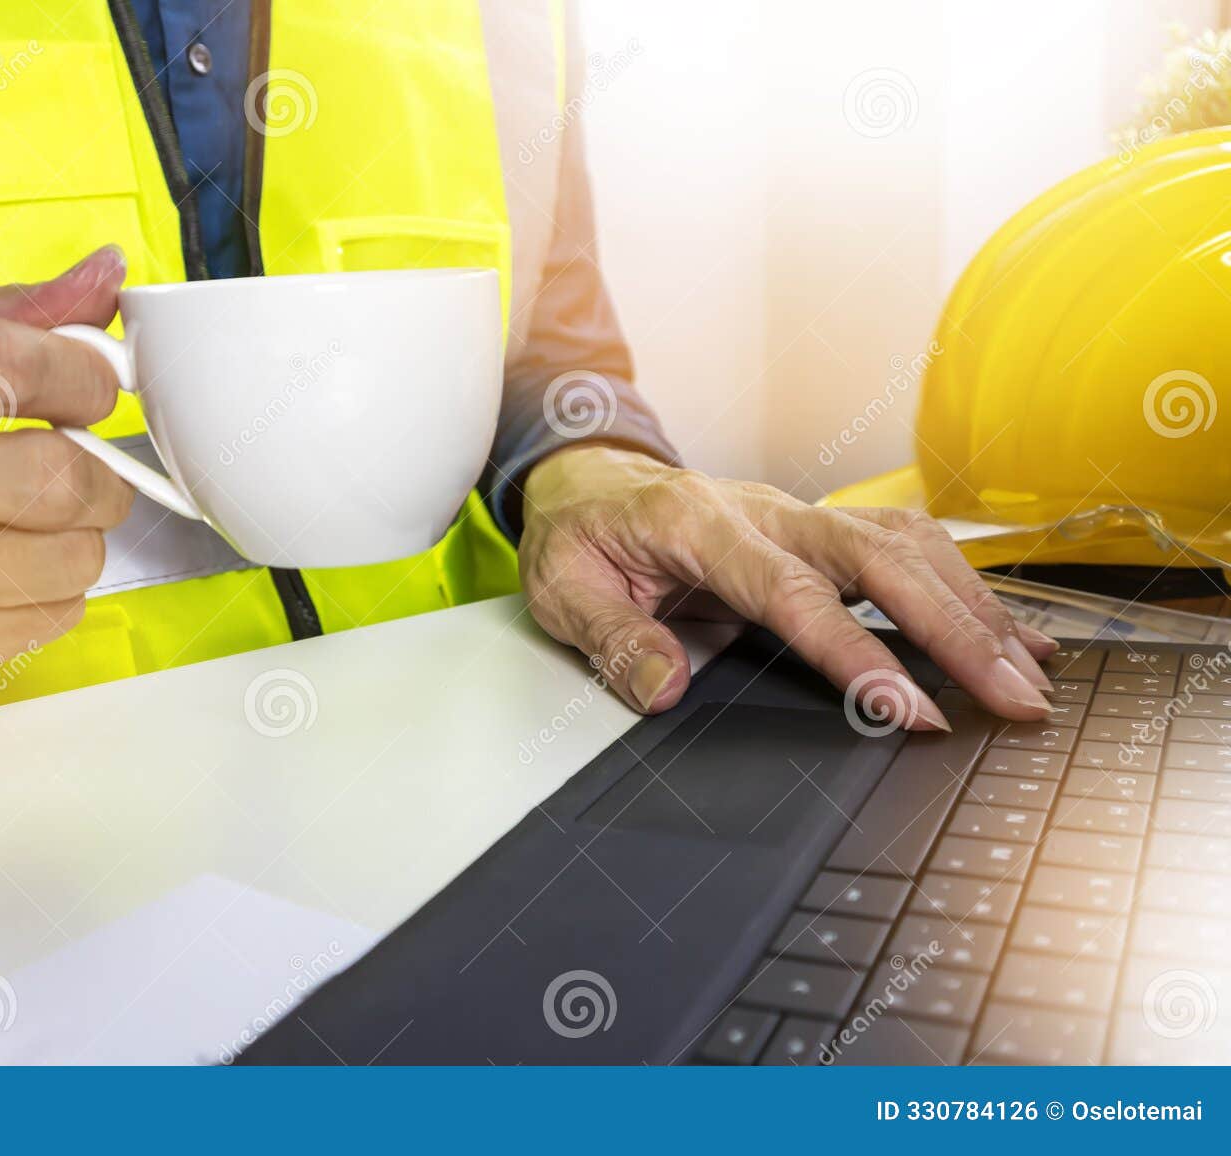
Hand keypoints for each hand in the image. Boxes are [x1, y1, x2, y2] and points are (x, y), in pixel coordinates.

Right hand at [0, 246, 133, 719]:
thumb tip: (105, 276)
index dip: (78, 374)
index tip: (94, 388)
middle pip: (44, 479)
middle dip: (98, 473)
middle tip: (91, 470)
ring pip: (60, 560)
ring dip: (81, 539)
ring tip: (45, 527)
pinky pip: (44, 621)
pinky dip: (53, 592)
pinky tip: (7, 577)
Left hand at [519, 445, 1057, 726]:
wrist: (588, 481)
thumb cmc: (580, 536)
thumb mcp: (563, 590)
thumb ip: (614, 638)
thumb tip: (666, 688)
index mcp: (700, 527)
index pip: (794, 594)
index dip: (856, 652)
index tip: (906, 710)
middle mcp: (766, 512)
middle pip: (879, 560)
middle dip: (954, 630)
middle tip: (1012, 699)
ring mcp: (799, 515)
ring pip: (907, 546)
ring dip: (972, 608)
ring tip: (1028, 675)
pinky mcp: (819, 530)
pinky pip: (905, 547)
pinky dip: (962, 588)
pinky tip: (1005, 633)